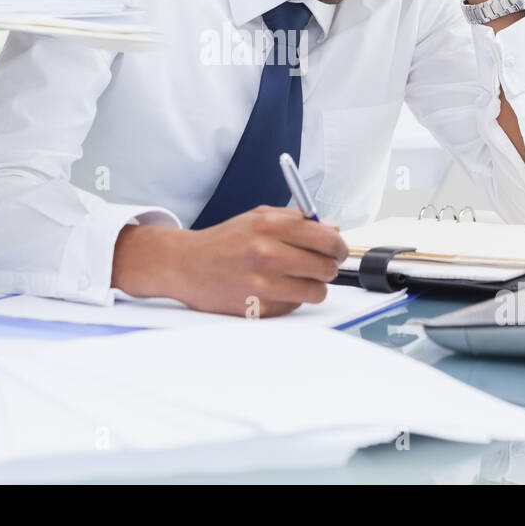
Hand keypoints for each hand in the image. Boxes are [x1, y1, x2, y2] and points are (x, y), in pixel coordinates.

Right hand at [112, 205, 348, 316]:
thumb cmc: (225, 241)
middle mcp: (266, 253)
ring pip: (316, 292)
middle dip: (327, 267)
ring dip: (313, 286)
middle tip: (319, 266)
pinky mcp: (256, 308)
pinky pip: (294, 306)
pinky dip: (291, 299)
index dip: (337, 246)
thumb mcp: (258, 217)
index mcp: (270, 226)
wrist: (187, 265)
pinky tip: (276, 289)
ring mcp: (261, 283)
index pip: (325, 239)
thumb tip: (332, 230)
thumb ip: (296, 220)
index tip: (336, 250)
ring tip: (299, 279)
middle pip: (325, 267)